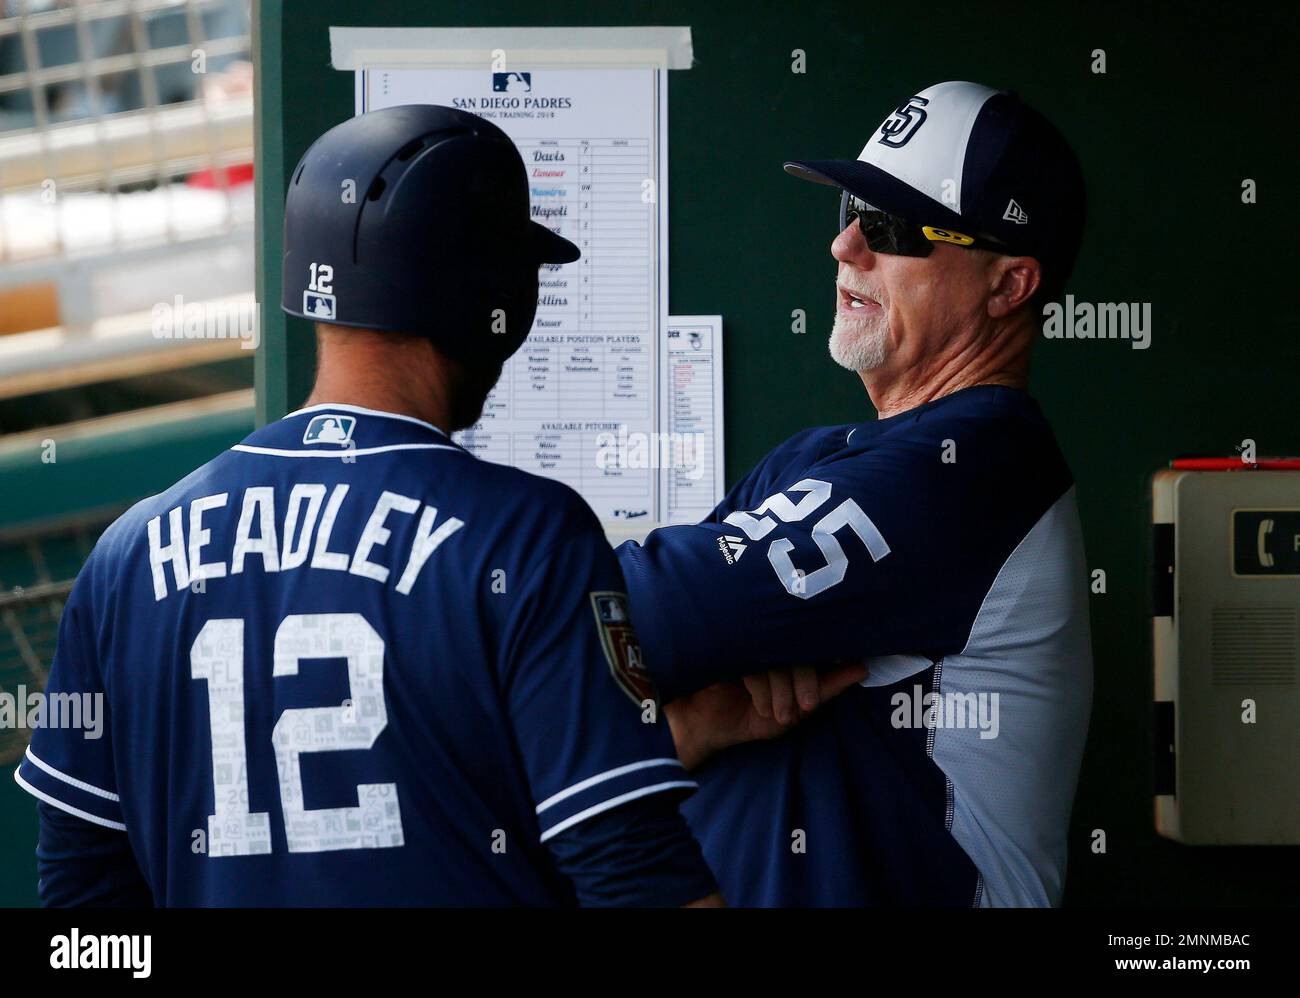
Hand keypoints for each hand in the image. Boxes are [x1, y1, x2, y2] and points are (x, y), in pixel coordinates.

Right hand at [666, 662, 867, 768]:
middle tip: (803, 709)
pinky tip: (760, 707)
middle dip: (804, 682)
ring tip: (778, 715)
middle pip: (796, 647)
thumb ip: (827, 689)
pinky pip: (754, 659)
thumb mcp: (793, 712)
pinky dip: (762, 686)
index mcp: (783, 649)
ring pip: (776, 654)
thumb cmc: (746, 717)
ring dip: (781, 689)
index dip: (818, 673)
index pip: (810, 647)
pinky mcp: (727, 648)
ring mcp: (745, 642)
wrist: (701, 727)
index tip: (814, 701)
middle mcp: (765, 640)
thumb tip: (863, 668)